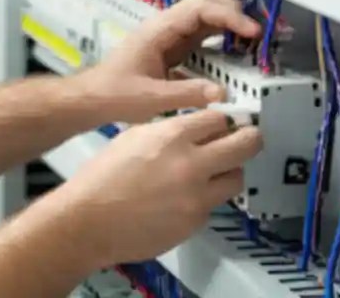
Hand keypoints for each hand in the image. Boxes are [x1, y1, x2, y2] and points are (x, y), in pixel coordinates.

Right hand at [54, 110, 263, 267]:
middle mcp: (192, 163)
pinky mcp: (195, 222)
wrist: (88, 221)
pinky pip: (212, 204)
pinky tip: (182, 199)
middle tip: (248, 139)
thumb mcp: (134, 136)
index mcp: (172, 135)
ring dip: (229, 172)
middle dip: (250, 138)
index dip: (224, 119)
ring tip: (215, 172)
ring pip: (236, 179)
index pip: (219, 117)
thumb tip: (197, 128)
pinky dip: (204, 199)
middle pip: (245, 145)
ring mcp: (197, 196)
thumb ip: (169, 130)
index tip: (227, 122)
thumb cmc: (102, 175)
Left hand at [72, 0, 261, 122]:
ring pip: (208, 14)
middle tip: (260, 33)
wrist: (93, 98)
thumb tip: (222, 94)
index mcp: (160, 29)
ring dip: (233, 21)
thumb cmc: (114, 94)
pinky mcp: (175, 46)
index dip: (230, 16)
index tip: (251, 33)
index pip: (202, 8)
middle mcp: (167, 25)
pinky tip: (238, 50)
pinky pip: (205, 32)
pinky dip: (224, 35)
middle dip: (236, 12)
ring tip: (255, 39)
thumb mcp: (150, 98)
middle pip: (208, 2)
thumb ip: (186, 94)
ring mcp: (172, 34)